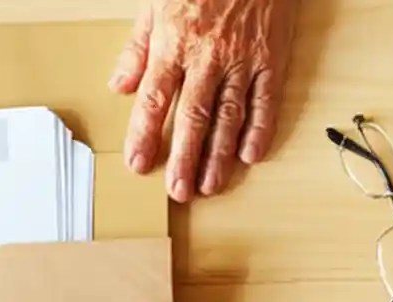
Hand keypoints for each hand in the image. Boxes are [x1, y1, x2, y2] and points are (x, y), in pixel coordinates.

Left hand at [110, 0, 297, 201]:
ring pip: (230, 114)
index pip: (155, 97)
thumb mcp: (156, 3)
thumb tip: (119, 86)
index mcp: (175, 42)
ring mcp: (244, 58)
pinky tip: (252, 155)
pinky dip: (261, 129)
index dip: (145, 133)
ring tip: (210, 185)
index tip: (138, 163)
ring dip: (220, 154)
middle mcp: (208, 55)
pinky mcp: (273, 56)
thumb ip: (138, 48)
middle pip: (194, 115)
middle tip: (178, 191)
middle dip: (184, 157)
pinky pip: (267, 99)